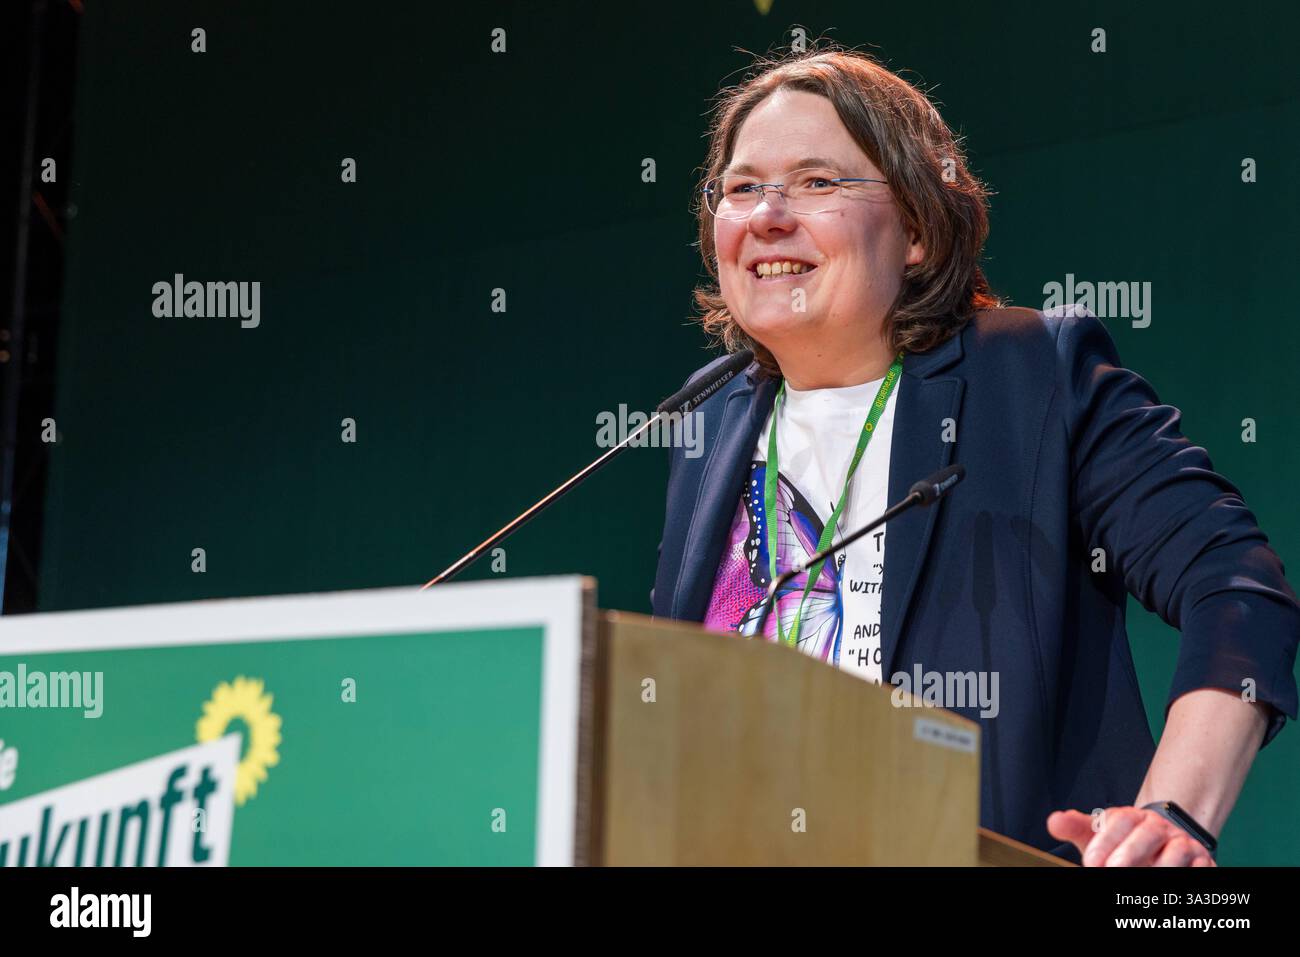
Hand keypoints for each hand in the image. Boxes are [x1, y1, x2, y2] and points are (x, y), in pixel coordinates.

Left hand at [1047, 807, 1216, 866]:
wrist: (1163, 844)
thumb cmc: (1124, 843)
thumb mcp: (1098, 835)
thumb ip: (1076, 828)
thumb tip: (1053, 821)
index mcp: (1130, 817)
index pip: (1117, 823)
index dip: (1104, 843)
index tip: (1090, 863)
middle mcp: (1157, 827)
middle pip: (1145, 834)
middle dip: (1129, 853)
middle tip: (1112, 870)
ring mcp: (1182, 843)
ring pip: (1176, 851)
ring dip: (1162, 867)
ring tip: (1148, 877)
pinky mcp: (1202, 860)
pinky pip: (1201, 866)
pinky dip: (1192, 873)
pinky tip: (1178, 881)